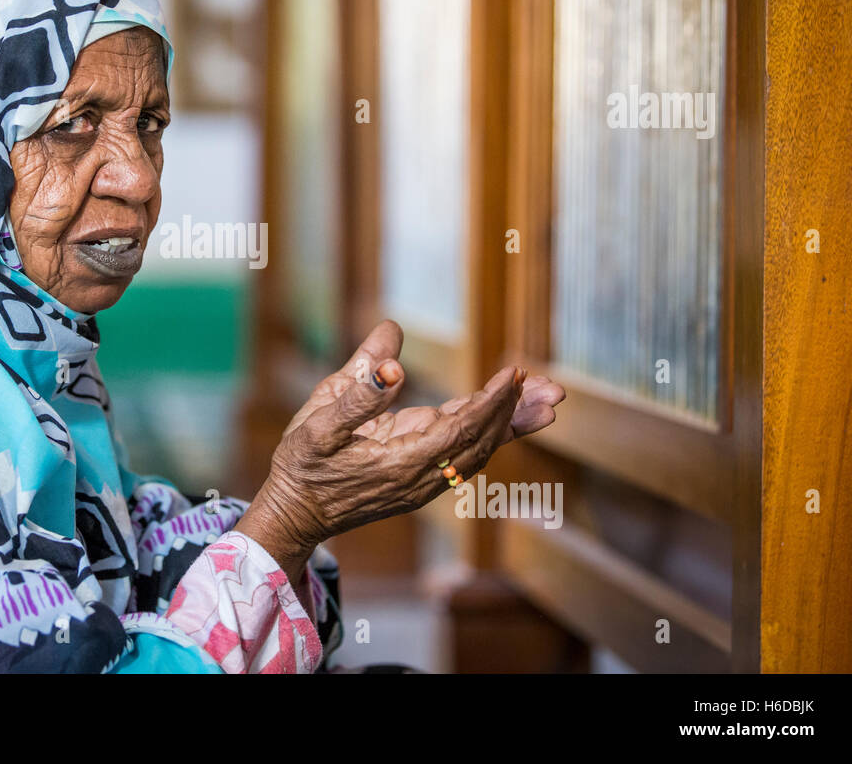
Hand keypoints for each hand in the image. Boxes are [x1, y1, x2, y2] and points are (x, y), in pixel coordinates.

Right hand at [236, 320, 564, 579]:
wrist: (296, 511)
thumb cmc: (303, 463)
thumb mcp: (319, 421)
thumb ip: (360, 386)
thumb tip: (393, 340)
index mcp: (400, 462)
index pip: (459, 430)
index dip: (490, 403)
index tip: (515, 373)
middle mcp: (421, 477)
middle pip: (482, 443)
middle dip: (517, 413)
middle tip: (554, 388)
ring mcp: (425, 481)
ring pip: (480, 450)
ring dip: (514, 423)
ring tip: (548, 398)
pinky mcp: (423, 478)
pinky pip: (467, 454)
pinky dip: (493, 432)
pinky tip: (512, 414)